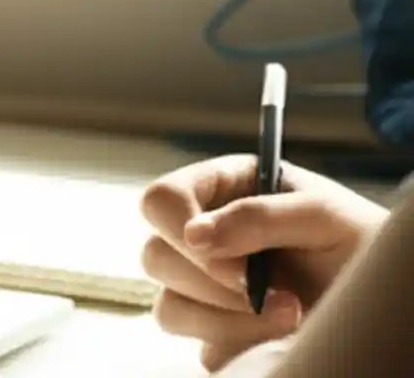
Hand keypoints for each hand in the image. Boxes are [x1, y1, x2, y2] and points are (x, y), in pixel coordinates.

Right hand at [138, 155, 386, 372]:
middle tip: (271, 291)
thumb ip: (259, 216)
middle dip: (213, 283)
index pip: (161, 201)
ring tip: (291, 315)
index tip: (223, 255)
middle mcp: (202, 236)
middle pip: (154, 256)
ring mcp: (202, 287)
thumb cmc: (358, 243)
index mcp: (220, 190)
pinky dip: (237, 343)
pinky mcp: (213, 330)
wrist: (381, 299)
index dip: (180, 228)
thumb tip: (195, 236)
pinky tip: (278, 334)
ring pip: (169, 308)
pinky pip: (198, 345)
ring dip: (228, 319)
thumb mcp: (323, 215)